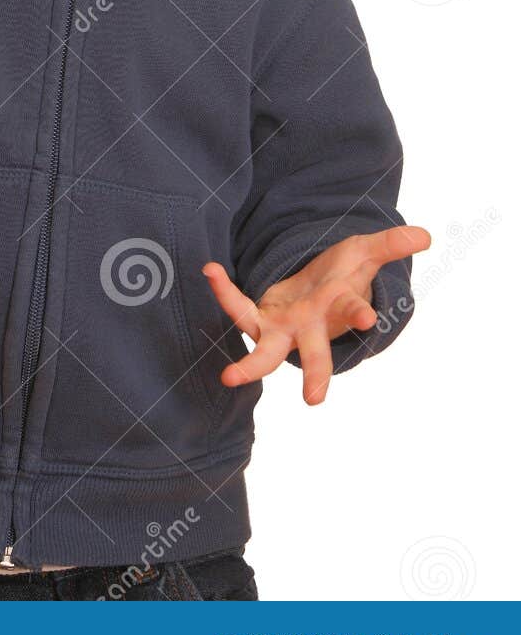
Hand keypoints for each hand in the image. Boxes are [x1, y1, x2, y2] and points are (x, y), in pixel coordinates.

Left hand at [202, 224, 430, 405]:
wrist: (313, 289)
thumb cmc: (341, 276)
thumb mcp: (364, 253)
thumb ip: (390, 245)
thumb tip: (424, 235)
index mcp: (339, 307)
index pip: (352, 309)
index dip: (360, 313)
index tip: (369, 320)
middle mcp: (310, 325)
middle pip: (313, 353)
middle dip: (314, 373)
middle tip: (314, 399)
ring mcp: (282, 328)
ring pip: (265, 352)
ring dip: (249, 366)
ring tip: (229, 378)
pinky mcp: (257, 318)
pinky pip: (238, 307)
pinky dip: (224, 291)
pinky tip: (211, 269)